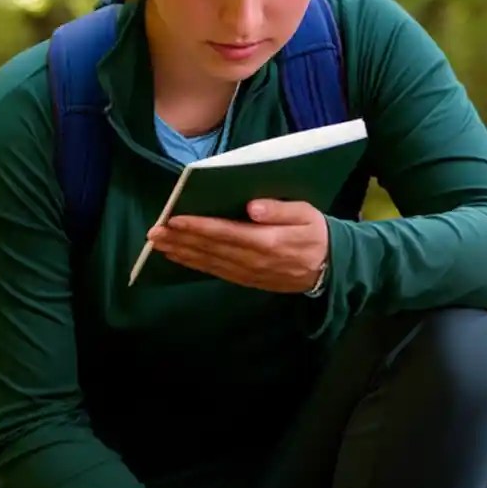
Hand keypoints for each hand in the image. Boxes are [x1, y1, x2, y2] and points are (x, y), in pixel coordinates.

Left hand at [147, 199, 328, 292]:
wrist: (332, 269)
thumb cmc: (316, 234)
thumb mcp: (307, 214)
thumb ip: (280, 209)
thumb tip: (252, 206)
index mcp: (268, 241)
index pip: (226, 232)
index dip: (199, 227)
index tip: (175, 219)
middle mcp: (255, 261)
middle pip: (211, 249)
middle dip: (181, 240)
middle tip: (154, 232)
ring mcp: (250, 274)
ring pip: (210, 263)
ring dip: (183, 254)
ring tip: (159, 244)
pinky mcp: (248, 281)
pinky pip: (217, 272)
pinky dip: (196, 265)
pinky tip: (180, 257)